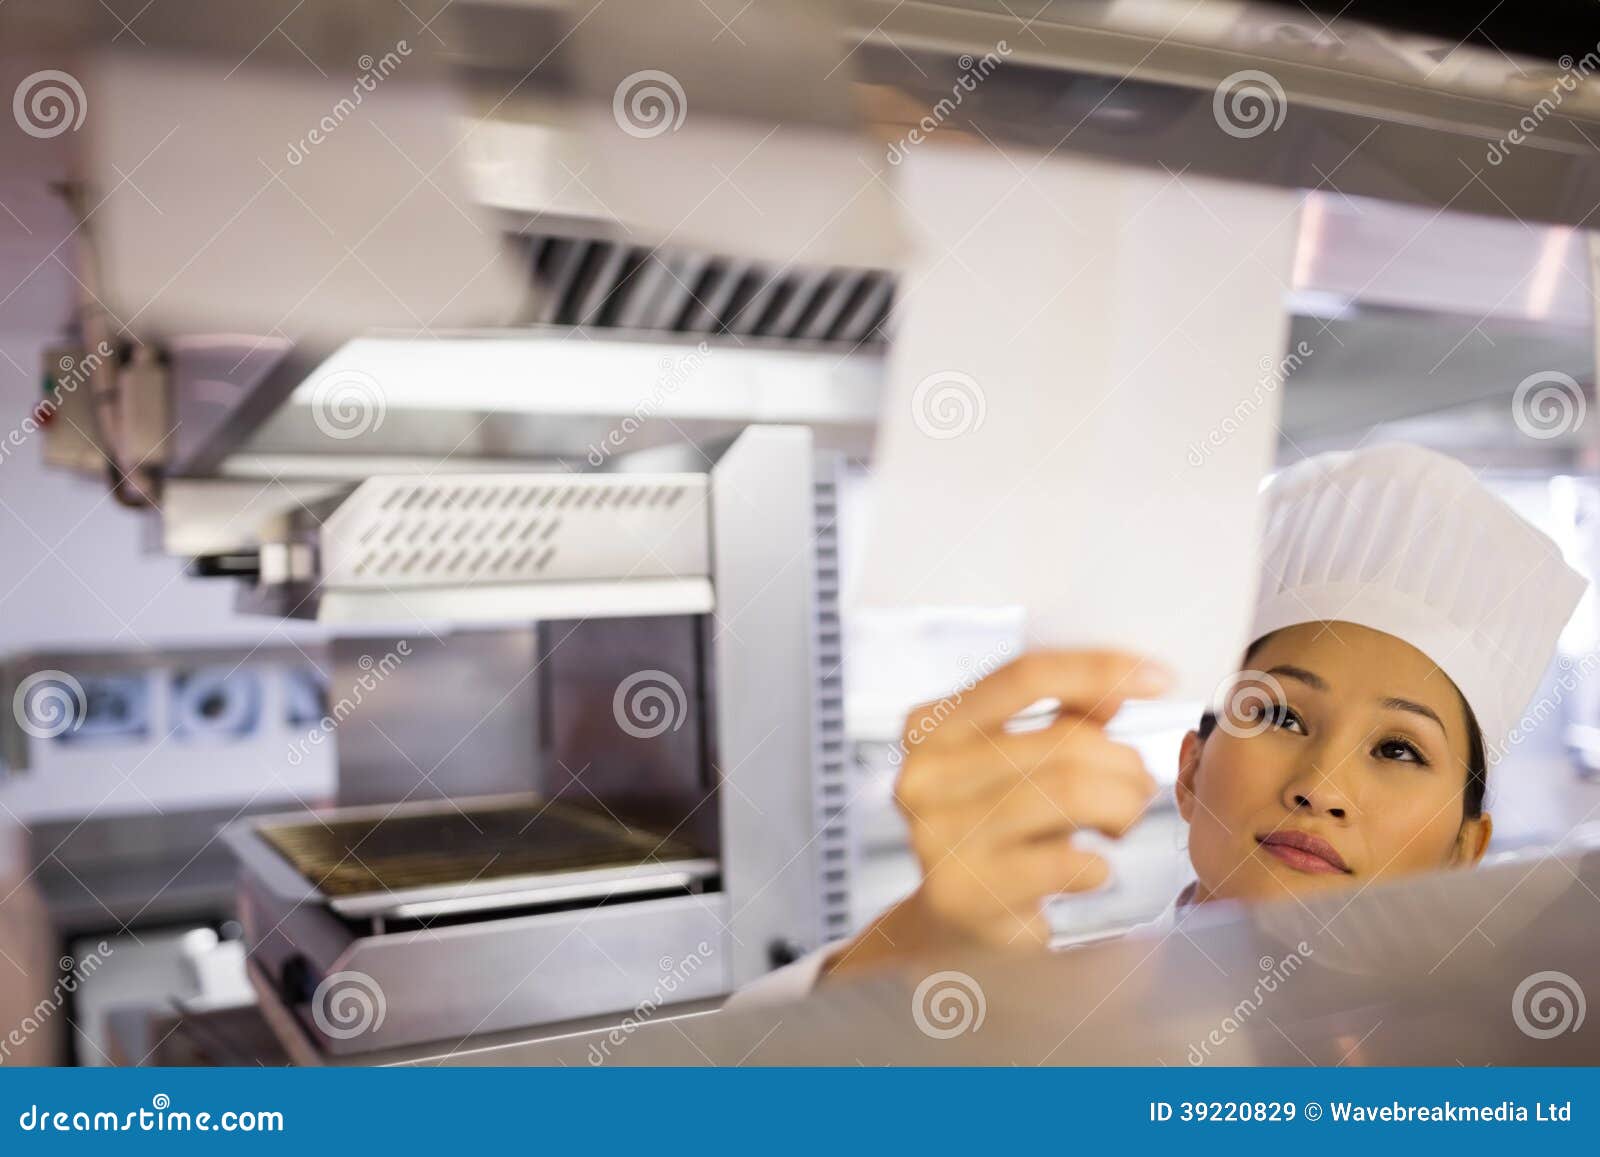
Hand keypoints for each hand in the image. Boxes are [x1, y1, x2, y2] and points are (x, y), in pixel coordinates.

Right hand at [828, 650, 1167, 975]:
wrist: (947, 921)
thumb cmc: (992, 830)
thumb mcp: (1013, 764)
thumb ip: (1059, 720)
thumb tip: (1117, 688)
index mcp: (930, 727)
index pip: (1024, 677)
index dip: (1098, 669)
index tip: (1161, 677)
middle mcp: (925, 776)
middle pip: (1063, 742)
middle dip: (1125, 762)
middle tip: (1142, 785)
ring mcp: (940, 836)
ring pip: (1072, 794)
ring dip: (1123, 807)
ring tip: (1123, 822)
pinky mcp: (969, 893)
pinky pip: (1070, 862)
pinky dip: (1100, 865)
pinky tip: (1091, 870)